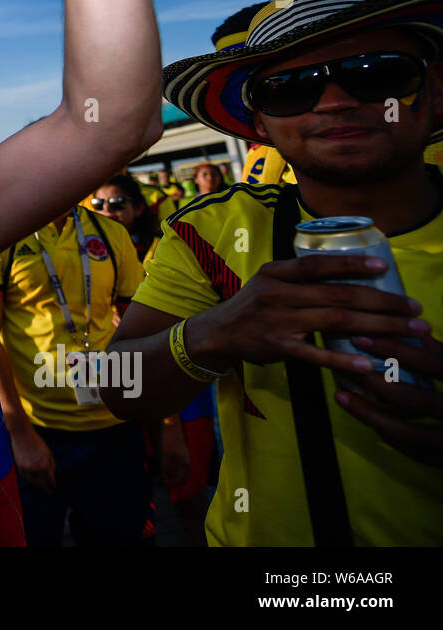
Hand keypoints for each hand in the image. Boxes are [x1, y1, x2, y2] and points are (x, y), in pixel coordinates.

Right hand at [8, 419, 55, 491]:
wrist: (22, 435)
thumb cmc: (37, 442)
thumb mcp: (48, 452)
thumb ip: (52, 464)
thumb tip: (52, 473)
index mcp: (45, 465)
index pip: (50, 480)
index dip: (53, 485)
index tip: (54, 487)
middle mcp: (36, 469)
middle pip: (42, 484)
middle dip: (46, 489)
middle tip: (49, 492)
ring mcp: (27, 469)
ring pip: (33, 482)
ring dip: (37, 486)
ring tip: (40, 487)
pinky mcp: (19, 467)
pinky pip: (25, 478)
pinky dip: (29, 480)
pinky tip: (32, 481)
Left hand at [159, 418, 190, 487]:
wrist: (172, 427)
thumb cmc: (169, 440)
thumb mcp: (165, 455)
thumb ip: (165, 467)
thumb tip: (164, 478)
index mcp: (184, 464)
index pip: (181, 480)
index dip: (172, 484)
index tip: (163, 483)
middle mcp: (187, 463)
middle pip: (182, 478)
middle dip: (173, 482)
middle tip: (163, 481)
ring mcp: (185, 459)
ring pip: (181, 473)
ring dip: (173, 477)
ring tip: (163, 476)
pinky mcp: (181, 456)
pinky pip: (179, 468)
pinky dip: (173, 471)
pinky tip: (166, 469)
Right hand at [189, 254, 427, 375]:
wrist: (215, 333)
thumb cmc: (252, 306)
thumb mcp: (268, 282)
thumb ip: (300, 278)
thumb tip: (348, 274)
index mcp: (275, 273)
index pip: (317, 265)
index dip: (350, 264)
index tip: (383, 267)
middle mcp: (276, 294)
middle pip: (337, 296)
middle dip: (382, 302)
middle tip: (414, 308)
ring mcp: (277, 321)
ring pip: (335, 322)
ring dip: (377, 327)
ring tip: (408, 331)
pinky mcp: (276, 347)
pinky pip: (315, 354)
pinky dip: (342, 359)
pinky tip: (367, 364)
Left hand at [335, 333, 442, 468]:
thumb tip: (419, 331)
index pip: (437, 364)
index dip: (398, 350)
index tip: (362, 337)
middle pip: (416, 399)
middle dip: (376, 383)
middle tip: (346, 366)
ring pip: (407, 432)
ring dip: (370, 413)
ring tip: (341, 395)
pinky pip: (412, 450)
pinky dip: (386, 433)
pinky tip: (366, 418)